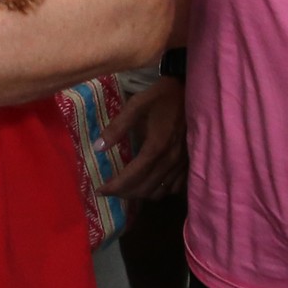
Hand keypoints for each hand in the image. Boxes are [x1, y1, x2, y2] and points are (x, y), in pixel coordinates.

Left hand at [95, 78, 185, 199]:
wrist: (189, 92)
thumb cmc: (160, 97)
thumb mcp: (135, 106)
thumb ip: (117, 127)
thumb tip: (98, 147)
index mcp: (155, 146)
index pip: (132, 176)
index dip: (115, 187)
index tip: (100, 190)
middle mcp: (170, 160)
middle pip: (145, 188)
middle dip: (125, 193)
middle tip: (109, 191)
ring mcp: (182, 165)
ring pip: (159, 192)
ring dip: (140, 194)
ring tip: (126, 189)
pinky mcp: (189, 164)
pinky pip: (173, 188)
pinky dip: (158, 191)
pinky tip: (149, 184)